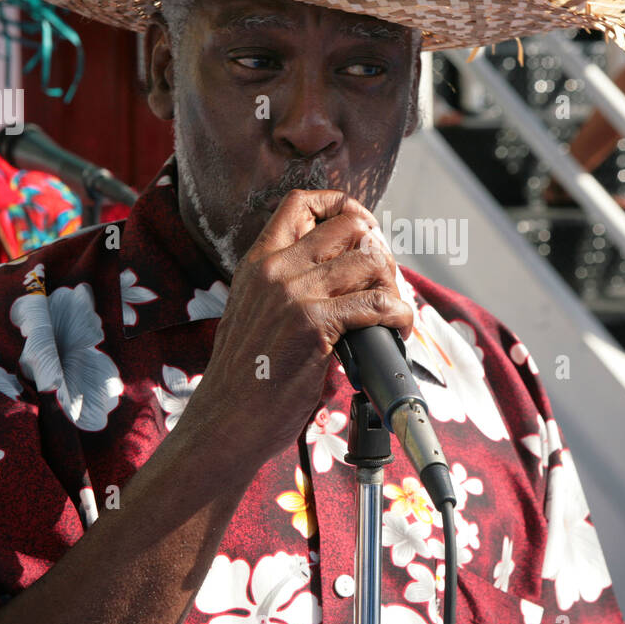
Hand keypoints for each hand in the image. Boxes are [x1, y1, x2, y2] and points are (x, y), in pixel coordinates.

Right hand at [173, 190, 413, 468]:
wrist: (225, 421)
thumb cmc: (244, 378)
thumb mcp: (252, 313)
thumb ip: (285, 288)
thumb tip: (340, 279)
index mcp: (258, 263)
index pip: (301, 203)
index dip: (342, 205)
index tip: (363, 229)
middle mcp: (275, 270)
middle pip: (350, 226)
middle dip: (379, 250)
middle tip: (383, 283)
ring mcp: (294, 294)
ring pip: (371, 261)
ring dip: (393, 286)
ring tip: (391, 313)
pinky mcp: (314, 325)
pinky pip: (378, 304)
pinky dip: (399, 316)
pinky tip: (396, 330)